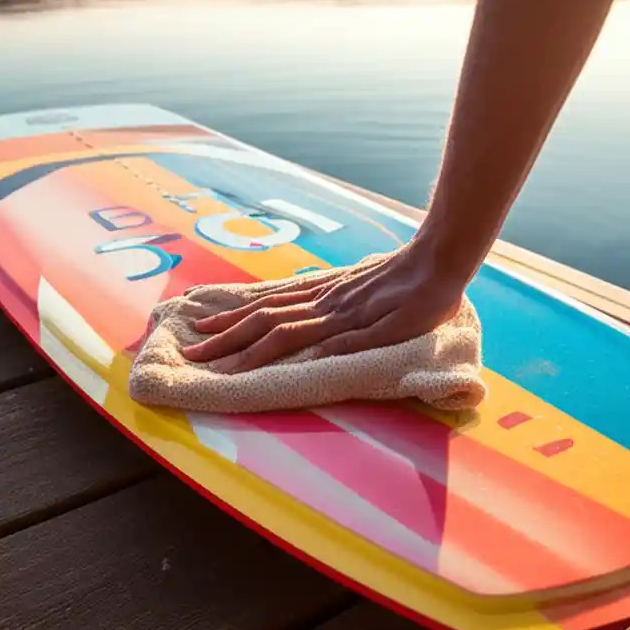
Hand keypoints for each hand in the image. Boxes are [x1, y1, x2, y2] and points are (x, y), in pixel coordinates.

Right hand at [181, 243, 469, 372]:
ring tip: (203, 326)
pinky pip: (286, 291)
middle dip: (226, 338)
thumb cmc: (425, 301)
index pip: (282, 338)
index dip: (249, 356)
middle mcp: (323, 303)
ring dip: (234, 318)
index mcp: (337, 319)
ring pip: (269, 304)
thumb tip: (316, 355)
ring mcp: (325, 291)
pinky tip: (245, 304)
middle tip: (192, 351)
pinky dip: (259, 299)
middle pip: (264, 320)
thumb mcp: (401, 330)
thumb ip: (358, 343)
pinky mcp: (332, 282)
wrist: (437, 257)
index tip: (219, 371)